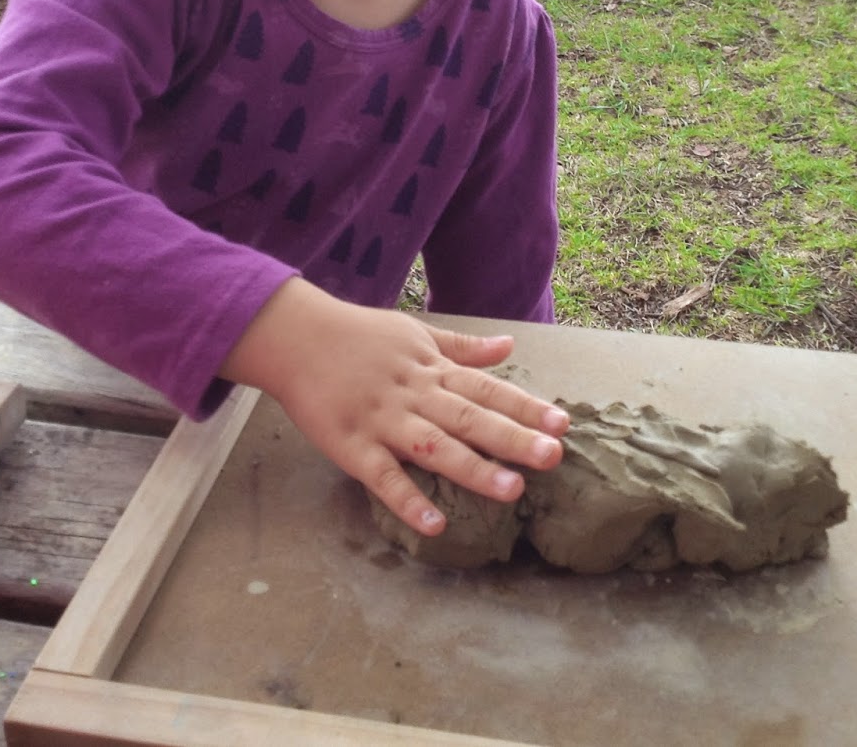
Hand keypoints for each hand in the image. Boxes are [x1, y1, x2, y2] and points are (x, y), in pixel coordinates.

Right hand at [221, 278, 568, 536]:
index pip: (486, 387)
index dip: (525, 406)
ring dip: (473, 469)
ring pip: (434, 448)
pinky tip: (436, 524)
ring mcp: (382, 422)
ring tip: (512, 490)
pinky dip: (408, 501)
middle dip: (513, 438)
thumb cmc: (358, 336)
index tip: (562, 423)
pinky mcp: (351, 446)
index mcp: (431, 370)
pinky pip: (383, 477)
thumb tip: (509, 346)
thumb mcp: (415, 333)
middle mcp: (413, 395)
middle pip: (469, 417)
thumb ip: (462, 347)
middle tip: (553, 457)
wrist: (295, 337)